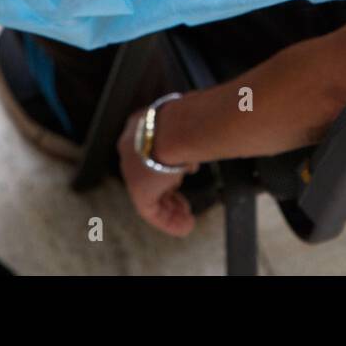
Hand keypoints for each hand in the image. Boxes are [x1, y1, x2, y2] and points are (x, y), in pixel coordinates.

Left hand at [118, 108, 195, 236]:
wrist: (178, 128)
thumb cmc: (192, 119)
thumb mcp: (193, 123)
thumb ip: (195, 133)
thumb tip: (214, 134)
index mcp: (142, 124)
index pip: (152, 149)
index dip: (170, 162)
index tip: (187, 173)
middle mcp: (132, 144)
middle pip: (150, 174)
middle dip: (169, 192)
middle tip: (184, 205)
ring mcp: (131, 167)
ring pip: (149, 194)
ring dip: (170, 209)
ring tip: (186, 220)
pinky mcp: (137, 189)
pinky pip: (150, 210)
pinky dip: (167, 221)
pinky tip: (184, 226)